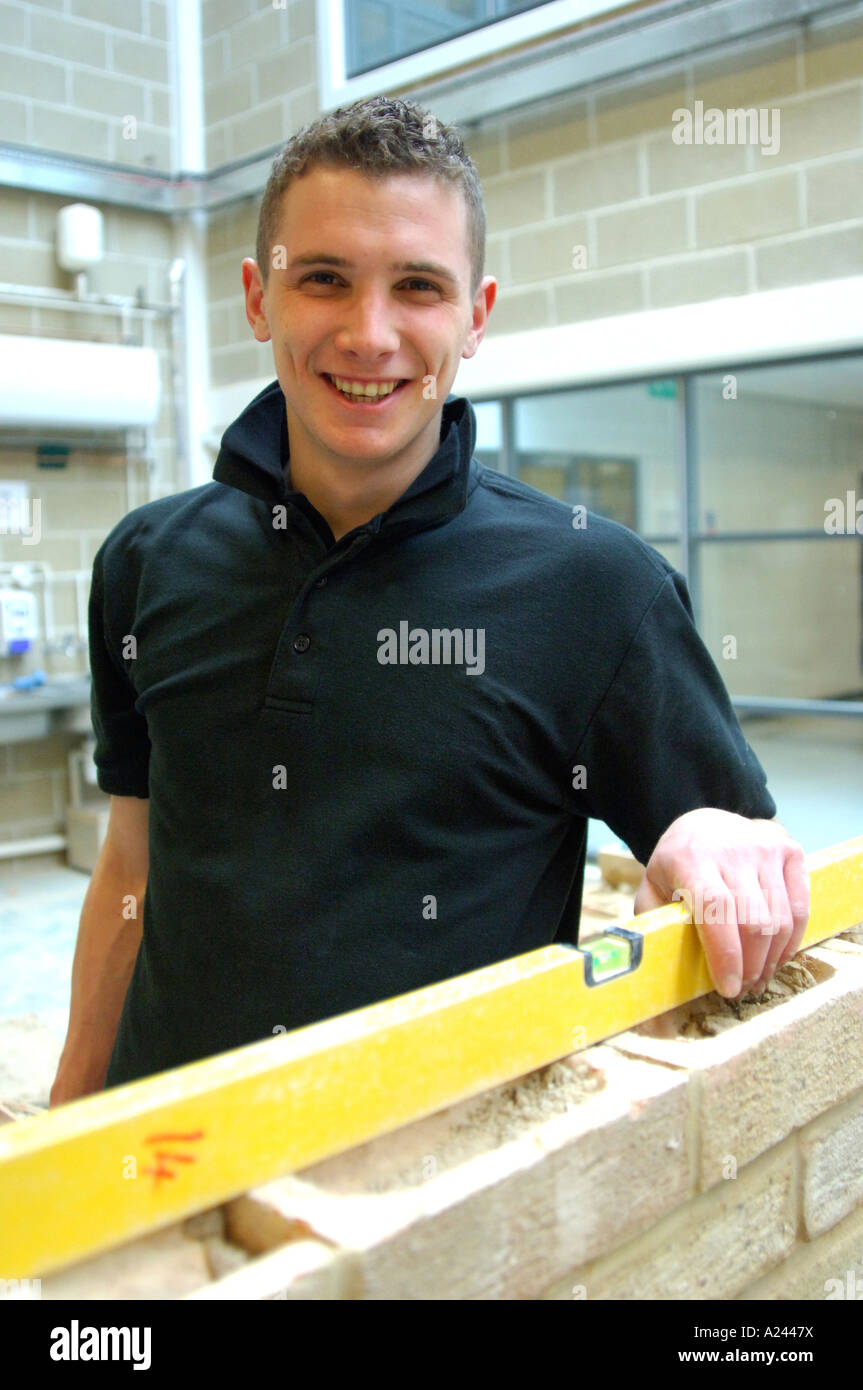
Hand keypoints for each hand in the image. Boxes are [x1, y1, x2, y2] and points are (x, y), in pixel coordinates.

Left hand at [633, 808, 809, 997]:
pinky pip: (800, 908)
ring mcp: (765, 849)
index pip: (716, 910)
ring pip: (780, 920)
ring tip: (757, 978)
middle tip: (741, 990)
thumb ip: (653, 920)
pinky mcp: (789, 851)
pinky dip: (791, 941)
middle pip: (753, 922)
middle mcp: (732, 850)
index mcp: (690, 859)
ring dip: (770, 960)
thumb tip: (656, 963)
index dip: (726, 954)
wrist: (706, 821)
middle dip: (750, 967)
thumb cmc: (678, 863)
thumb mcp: (652, 885)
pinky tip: (776, 957)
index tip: (728, 988)